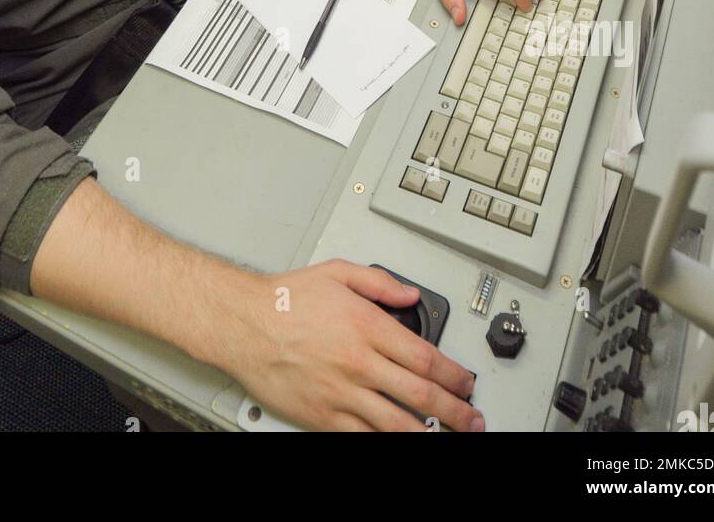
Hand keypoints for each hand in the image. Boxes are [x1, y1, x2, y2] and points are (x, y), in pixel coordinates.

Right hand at [222, 260, 482, 431]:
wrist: (242, 324)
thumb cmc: (284, 300)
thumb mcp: (337, 272)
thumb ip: (379, 282)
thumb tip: (409, 293)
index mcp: (368, 327)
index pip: (426, 358)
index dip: (455, 376)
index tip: (467, 383)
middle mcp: (360, 363)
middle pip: (421, 395)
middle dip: (454, 412)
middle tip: (470, 420)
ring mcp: (343, 394)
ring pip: (397, 423)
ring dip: (427, 433)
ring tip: (447, 437)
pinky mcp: (324, 416)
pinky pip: (363, 436)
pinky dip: (386, 442)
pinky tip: (398, 440)